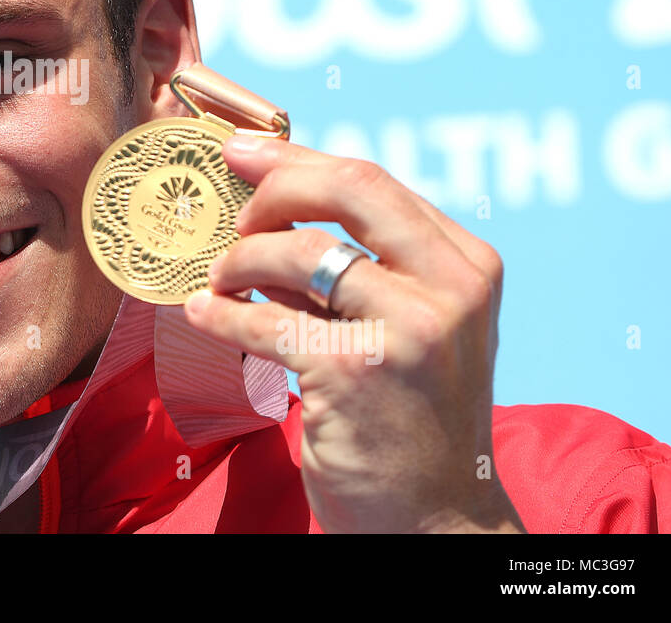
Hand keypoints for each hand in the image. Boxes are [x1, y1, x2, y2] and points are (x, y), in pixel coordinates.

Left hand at [182, 134, 525, 533]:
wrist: (434, 520)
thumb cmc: (410, 416)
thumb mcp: (413, 326)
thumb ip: (366, 265)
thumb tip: (274, 199)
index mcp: (467, 264)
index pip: (372, 182)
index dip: (296, 160)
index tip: (242, 151)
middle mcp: (450, 288)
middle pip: (347, 190)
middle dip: (272, 186)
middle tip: (230, 210)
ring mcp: (409, 329)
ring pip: (301, 252)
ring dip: (241, 260)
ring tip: (219, 279)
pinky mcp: (356, 372)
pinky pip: (266, 320)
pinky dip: (222, 313)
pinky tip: (202, 313)